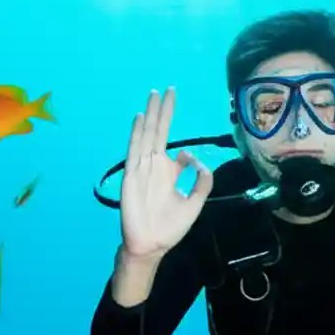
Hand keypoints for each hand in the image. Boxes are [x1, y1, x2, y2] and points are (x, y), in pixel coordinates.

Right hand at [119, 87, 213, 260]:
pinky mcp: (132, 175)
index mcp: (168, 173)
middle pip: (160, 133)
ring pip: (147, 135)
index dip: (186, 152)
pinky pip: (135, 150)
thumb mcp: (194, 203)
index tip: (190, 160)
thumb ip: (201, 183)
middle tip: (167, 90)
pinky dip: (138, 133)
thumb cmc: (170, 227)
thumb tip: (200, 162)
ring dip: (151, 115)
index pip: (174, 149)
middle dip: (164, 111)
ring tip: (154, 94)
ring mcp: (142, 168)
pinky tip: (141, 117)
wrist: (150, 244)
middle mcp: (154, 166)